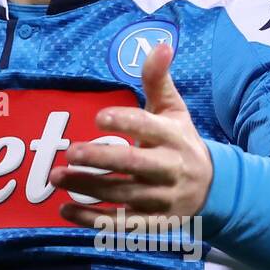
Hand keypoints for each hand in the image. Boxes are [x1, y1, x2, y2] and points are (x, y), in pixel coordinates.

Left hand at [51, 42, 212, 224]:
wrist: (214, 188)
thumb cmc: (181, 141)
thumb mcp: (174, 110)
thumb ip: (158, 80)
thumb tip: (161, 44)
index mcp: (173, 136)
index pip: (149, 126)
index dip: (125, 122)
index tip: (99, 117)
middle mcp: (169, 168)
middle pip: (134, 164)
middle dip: (101, 159)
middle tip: (70, 152)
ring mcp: (161, 198)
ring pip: (122, 195)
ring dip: (87, 188)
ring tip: (55, 177)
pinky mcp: (152, 222)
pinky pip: (121, 224)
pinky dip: (92, 220)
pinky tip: (64, 210)